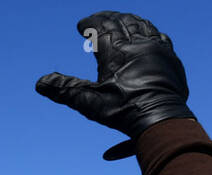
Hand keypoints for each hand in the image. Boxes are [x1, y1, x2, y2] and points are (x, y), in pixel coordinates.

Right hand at [36, 11, 193, 159]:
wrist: (161, 120)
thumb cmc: (123, 111)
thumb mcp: (89, 102)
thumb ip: (65, 89)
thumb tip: (40, 82)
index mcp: (117, 52)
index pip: (102, 28)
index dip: (90, 23)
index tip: (80, 25)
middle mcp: (138, 44)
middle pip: (122, 22)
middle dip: (107, 18)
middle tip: (97, 19)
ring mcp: (157, 49)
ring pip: (142, 25)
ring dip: (128, 20)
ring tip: (119, 20)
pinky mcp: (170, 58)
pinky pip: (159, 36)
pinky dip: (148, 30)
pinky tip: (146, 33)